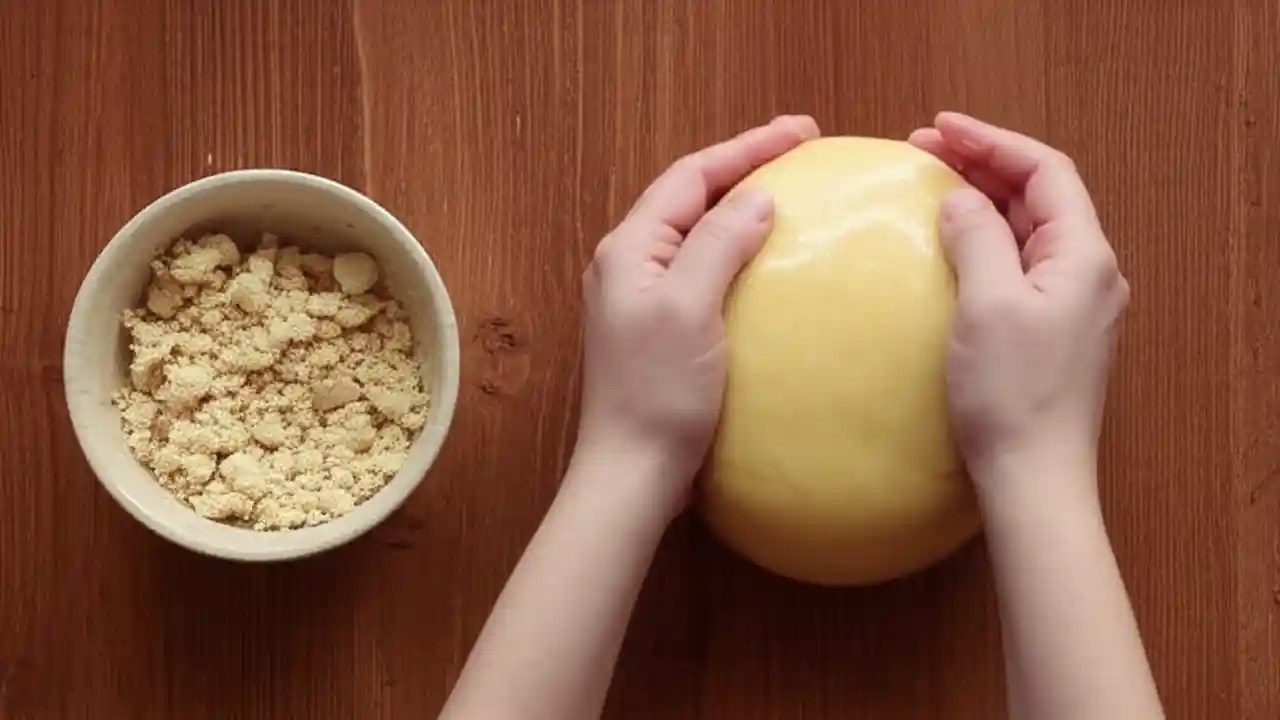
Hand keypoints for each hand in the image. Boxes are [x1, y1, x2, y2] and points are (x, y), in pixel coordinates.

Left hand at [577, 115, 820, 514]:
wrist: (632, 474)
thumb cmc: (657, 392)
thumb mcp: (689, 307)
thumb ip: (719, 244)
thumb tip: (757, 198)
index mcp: (629, 249)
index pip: (690, 176)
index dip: (746, 147)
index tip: (802, 131)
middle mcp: (628, 265)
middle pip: (691, 197)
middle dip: (744, 168)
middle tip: (802, 150)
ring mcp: (642, 299)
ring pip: (696, 234)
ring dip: (740, 208)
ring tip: (790, 193)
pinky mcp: (660, 331)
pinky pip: (702, 272)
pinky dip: (737, 254)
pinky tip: (769, 263)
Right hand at [909, 113, 1128, 497]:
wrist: (1034, 479)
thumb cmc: (1012, 394)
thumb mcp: (987, 304)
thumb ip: (977, 238)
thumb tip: (960, 200)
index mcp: (1085, 256)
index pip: (1045, 171)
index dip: (992, 141)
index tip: (939, 128)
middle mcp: (1089, 274)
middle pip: (1039, 197)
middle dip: (983, 166)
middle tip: (923, 151)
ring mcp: (1072, 305)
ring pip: (1029, 231)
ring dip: (983, 202)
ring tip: (931, 185)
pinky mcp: (1051, 332)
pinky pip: (1020, 267)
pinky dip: (986, 242)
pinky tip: (949, 246)